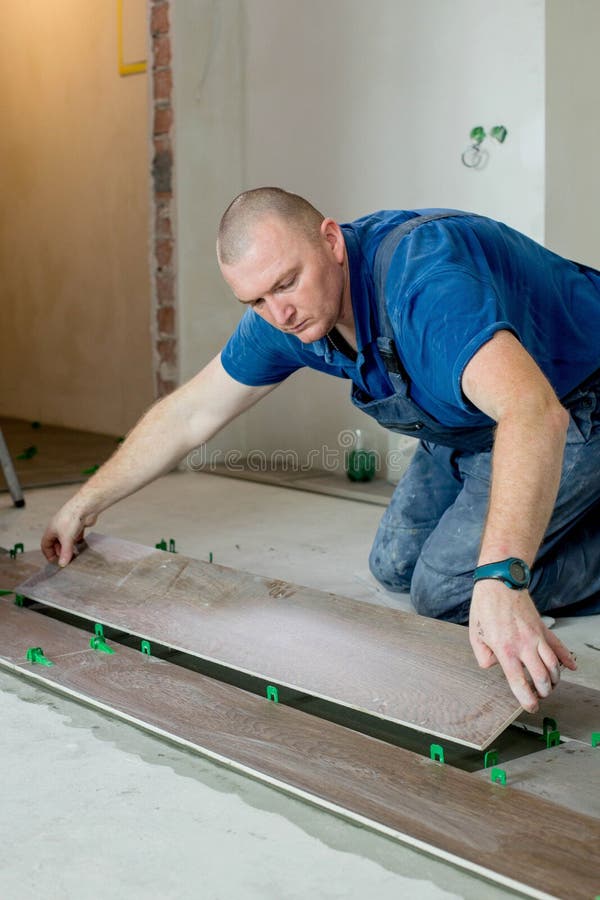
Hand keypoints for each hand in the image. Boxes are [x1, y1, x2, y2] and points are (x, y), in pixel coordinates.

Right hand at [41, 502, 97, 566]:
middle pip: (56, 543)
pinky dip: (78, 541)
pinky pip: (76, 535)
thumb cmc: (71, 518)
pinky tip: (81, 546)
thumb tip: (62, 564)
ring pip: (67, 540)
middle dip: (60, 552)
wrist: (85, 506)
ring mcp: (68, 526)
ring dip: (69, 547)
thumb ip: (65, 553)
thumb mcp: (66, 539)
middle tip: (66, 560)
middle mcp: (58, 528)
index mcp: (51, 530)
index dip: (48, 554)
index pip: (45, 545)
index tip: (55, 562)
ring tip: (74, 555)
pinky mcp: (78, 525)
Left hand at [469, 580, 576, 711]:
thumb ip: (483, 655)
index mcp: (505, 649)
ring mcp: (536, 636)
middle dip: (544, 692)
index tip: (531, 706)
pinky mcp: (542, 628)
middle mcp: (524, 645)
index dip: (527, 699)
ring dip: (555, 679)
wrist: (500, 582)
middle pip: (543, 677)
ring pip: (554, 665)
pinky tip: (571, 667)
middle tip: (540, 695)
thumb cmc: (486, 605)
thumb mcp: (475, 633)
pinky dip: (567, 658)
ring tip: (550, 684)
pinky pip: (558, 646)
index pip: (519, 682)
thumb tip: (493, 665)